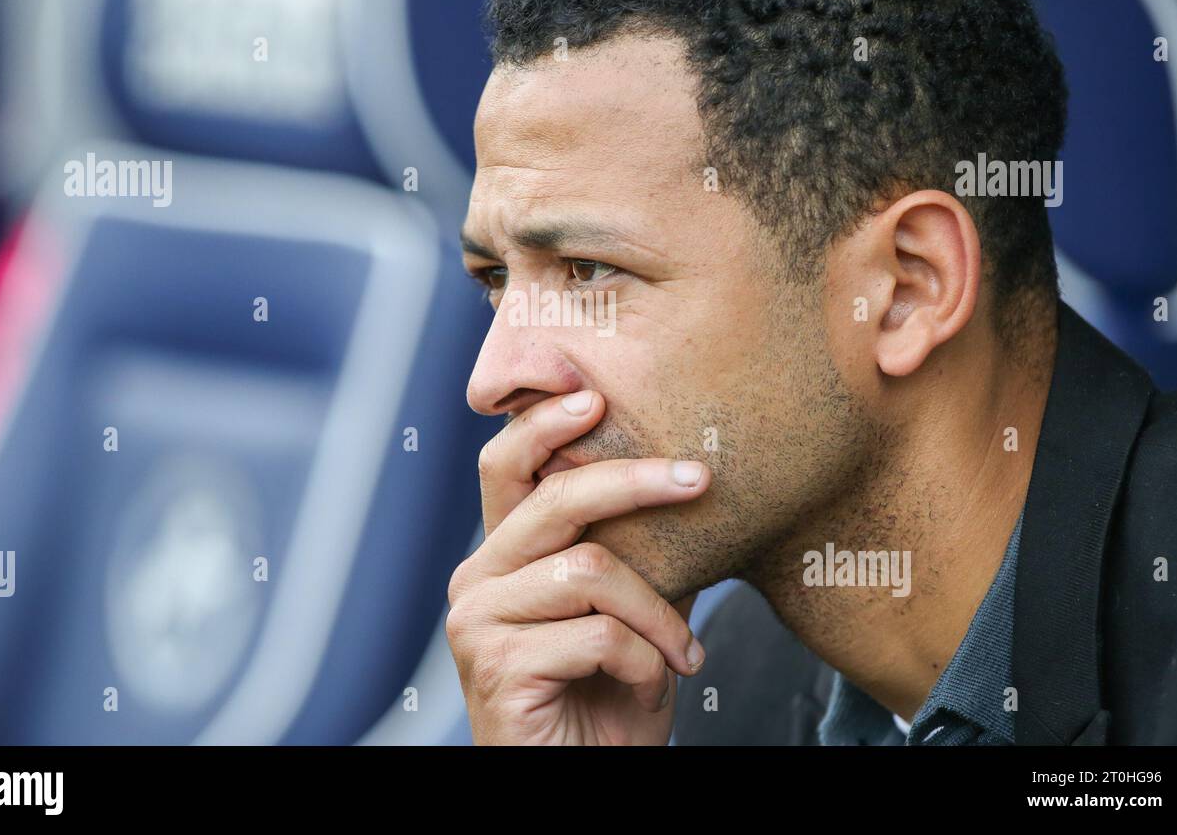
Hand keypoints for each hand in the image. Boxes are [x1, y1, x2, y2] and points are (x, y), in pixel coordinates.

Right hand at [446, 390, 710, 743]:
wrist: (585, 782)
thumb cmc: (610, 699)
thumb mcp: (631, 611)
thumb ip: (636, 550)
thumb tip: (684, 477)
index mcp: (504, 556)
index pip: (507, 466)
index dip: (544, 423)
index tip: (595, 394)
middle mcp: (477, 578)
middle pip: (557, 499)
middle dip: (636, 481)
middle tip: (700, 478)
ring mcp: (477, 620)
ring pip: (592, 571)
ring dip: (659, 617)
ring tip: (684, 655)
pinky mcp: (495, 665)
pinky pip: (599, 635)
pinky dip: (646, 663)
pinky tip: (651, 689)